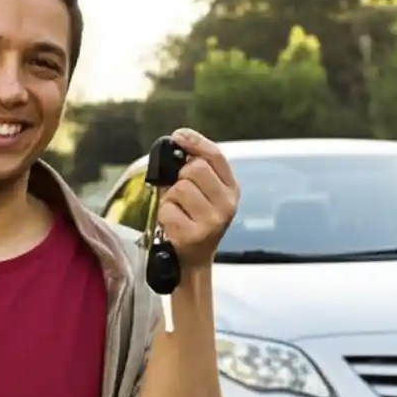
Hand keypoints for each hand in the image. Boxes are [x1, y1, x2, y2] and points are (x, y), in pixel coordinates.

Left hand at [156, 128, 239, 269]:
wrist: (192, 261)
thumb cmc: (192, 220)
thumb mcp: (202, 194)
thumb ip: (193, 169)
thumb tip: (177, 141)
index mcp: (231, 190)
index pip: (216, 156)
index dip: (195, 141)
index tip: (179, 135)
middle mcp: (227, 205)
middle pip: (195, 169)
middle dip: (180, 178)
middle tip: (181, 195)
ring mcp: (212, 221)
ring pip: (179, 188)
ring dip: (171, 198)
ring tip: (178, 211)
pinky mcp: (194, 235)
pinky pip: (168, 209)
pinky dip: (164, 215)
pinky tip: (174, 225)